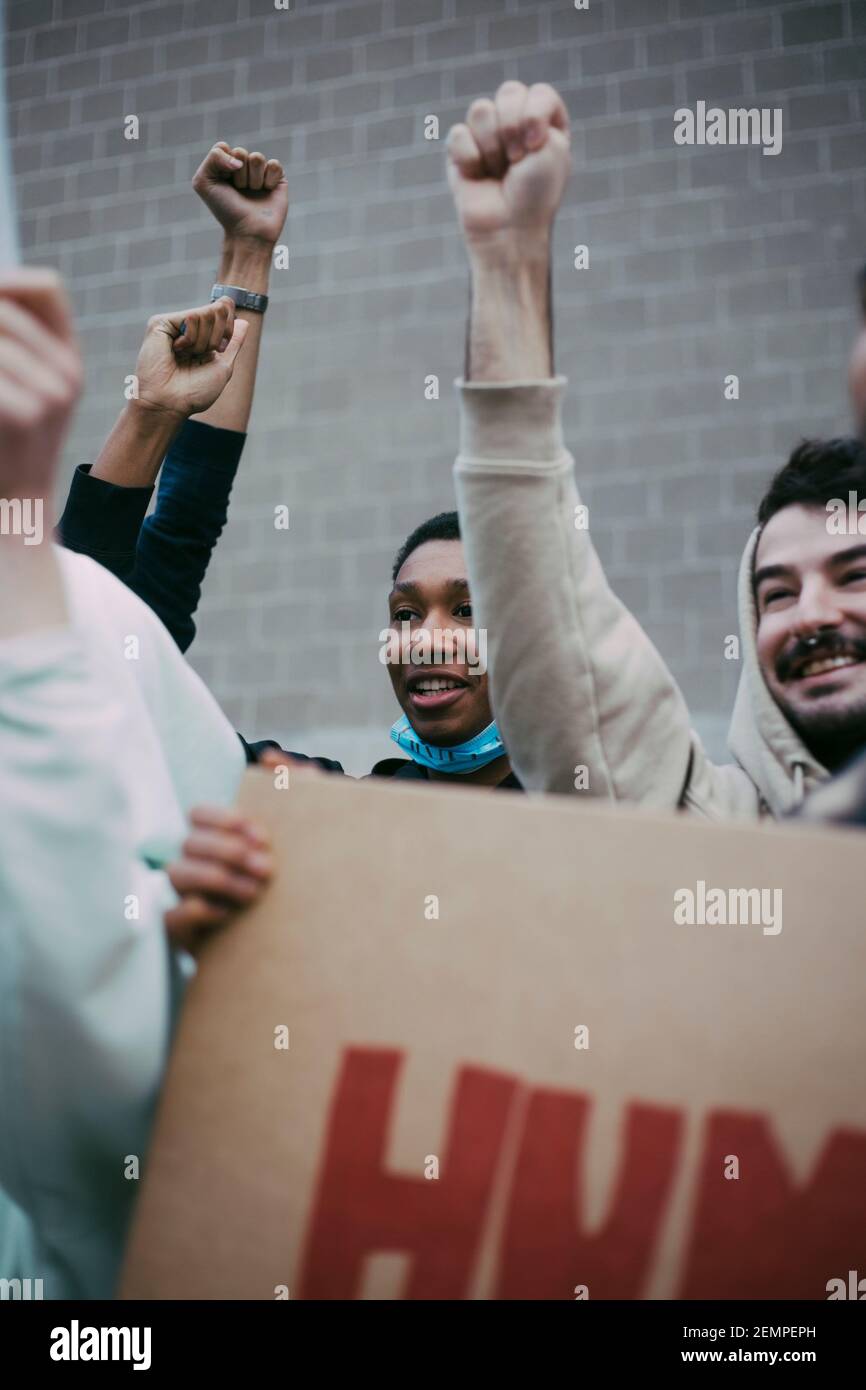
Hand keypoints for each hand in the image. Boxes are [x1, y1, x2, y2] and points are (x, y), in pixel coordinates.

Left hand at [0, 268, 81, 498]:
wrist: (17, 503)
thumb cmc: (5, 442)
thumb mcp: (25, 387)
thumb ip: (16, 345)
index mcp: (68, 359)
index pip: (47, 288)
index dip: (8, 280)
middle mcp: (67, 372)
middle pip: (5, 309)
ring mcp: (50, 393)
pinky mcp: (22, 414)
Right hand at [133, 297, 247, 420]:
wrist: (171, 403)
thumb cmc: (195, 392)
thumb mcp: (223, 366)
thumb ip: (234, 343)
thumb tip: (244, 322)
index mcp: (202, 338)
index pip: (224, 311)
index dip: (229, 326)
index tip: (221, 348)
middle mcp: (188, 329)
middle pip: (219, 310)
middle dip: (218, 337)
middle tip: (201, 355)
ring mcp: (174, 324)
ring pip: (206, 313)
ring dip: (203, 342)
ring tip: (185, 357)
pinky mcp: (160, 323)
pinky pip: (191, 317)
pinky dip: (191, 339)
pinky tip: (176, 350)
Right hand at [164, 805, 273, 953]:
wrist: (240, 952)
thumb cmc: (252, 901)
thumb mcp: (257, 871)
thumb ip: (258, 849)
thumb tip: (268, 835)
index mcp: (201, 843)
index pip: (197, 814)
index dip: (225, 819)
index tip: (261, 838)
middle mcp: (182, 864)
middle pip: (190, 842)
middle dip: (231, 852)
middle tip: (266, 870)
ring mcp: (171, 895)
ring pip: (176, 872)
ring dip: (219, 878)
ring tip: (254, 892)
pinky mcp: (170, 928)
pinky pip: (170, 914)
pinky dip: (198, 911)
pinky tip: (226, 914)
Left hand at [193, 142, 287, 247]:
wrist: (248, 232)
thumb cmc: (226, 210)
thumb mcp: (204, 182)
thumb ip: (214, 156)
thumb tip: (241, 158)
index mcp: (224, 166)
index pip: (223, 147)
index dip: (222, 164)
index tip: (222, 183)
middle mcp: (243, 168)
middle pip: (240, 152)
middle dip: (237, 174)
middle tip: (239, 191)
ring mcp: (260, 172)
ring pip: (257, 158)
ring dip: (252, 180)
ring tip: (252, 194)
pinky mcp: (278, 178)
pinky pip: (274, 165)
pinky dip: (268, 180)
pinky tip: (267, 192)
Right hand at [447, 81, 570, 256]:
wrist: (508, 229)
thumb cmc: (535, 193)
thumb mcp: (555, 146)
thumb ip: (537, 107)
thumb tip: (492, 108)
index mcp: (545, 123)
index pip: (538, 92)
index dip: (535, 115)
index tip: (535, 146)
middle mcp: (517, 125)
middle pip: (509, 92)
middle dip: (512, 127)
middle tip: (517, 161)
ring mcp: (487, 137)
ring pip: (480, 110)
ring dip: (492, 147)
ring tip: (498, 172)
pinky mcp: (461, 152)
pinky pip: (458, 134)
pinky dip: (470, 159)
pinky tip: (478, 177)